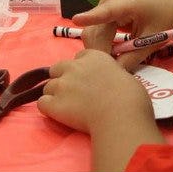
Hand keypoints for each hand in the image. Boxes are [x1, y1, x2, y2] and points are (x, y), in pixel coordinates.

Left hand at [38, 49, 152, 133]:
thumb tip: (106, 82)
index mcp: (94, 56)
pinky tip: (61, 115)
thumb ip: (108, 73)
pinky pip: (42, 104)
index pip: (79, 57)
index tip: (89, 80)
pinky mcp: (54, 103)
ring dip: (56, 95)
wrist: (120, 114)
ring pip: (48, 87)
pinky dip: (49, 109)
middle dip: (63, 79)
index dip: (82, 69)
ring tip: (70, 108)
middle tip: (75, 94)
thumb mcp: (123, 74)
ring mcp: (62, 84)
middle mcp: (74, 67)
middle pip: (57, 68)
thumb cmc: (130, 96)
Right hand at [71, 0, 172, 70]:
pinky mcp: (111, 10)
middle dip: (99, 49)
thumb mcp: (152, 40)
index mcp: (124, 3)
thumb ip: (132, 57)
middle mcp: (112, 0)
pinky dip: (105, 41)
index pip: (104, 13)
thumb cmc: (169, 16)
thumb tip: (114, 73)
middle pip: (94, 29)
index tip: (75, 20)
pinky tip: (114, 52)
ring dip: (101, 46)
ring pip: (95, 30)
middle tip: (111, 66)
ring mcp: (109, 4)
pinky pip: (100, 28)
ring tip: (115, 60)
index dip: (89, 17)